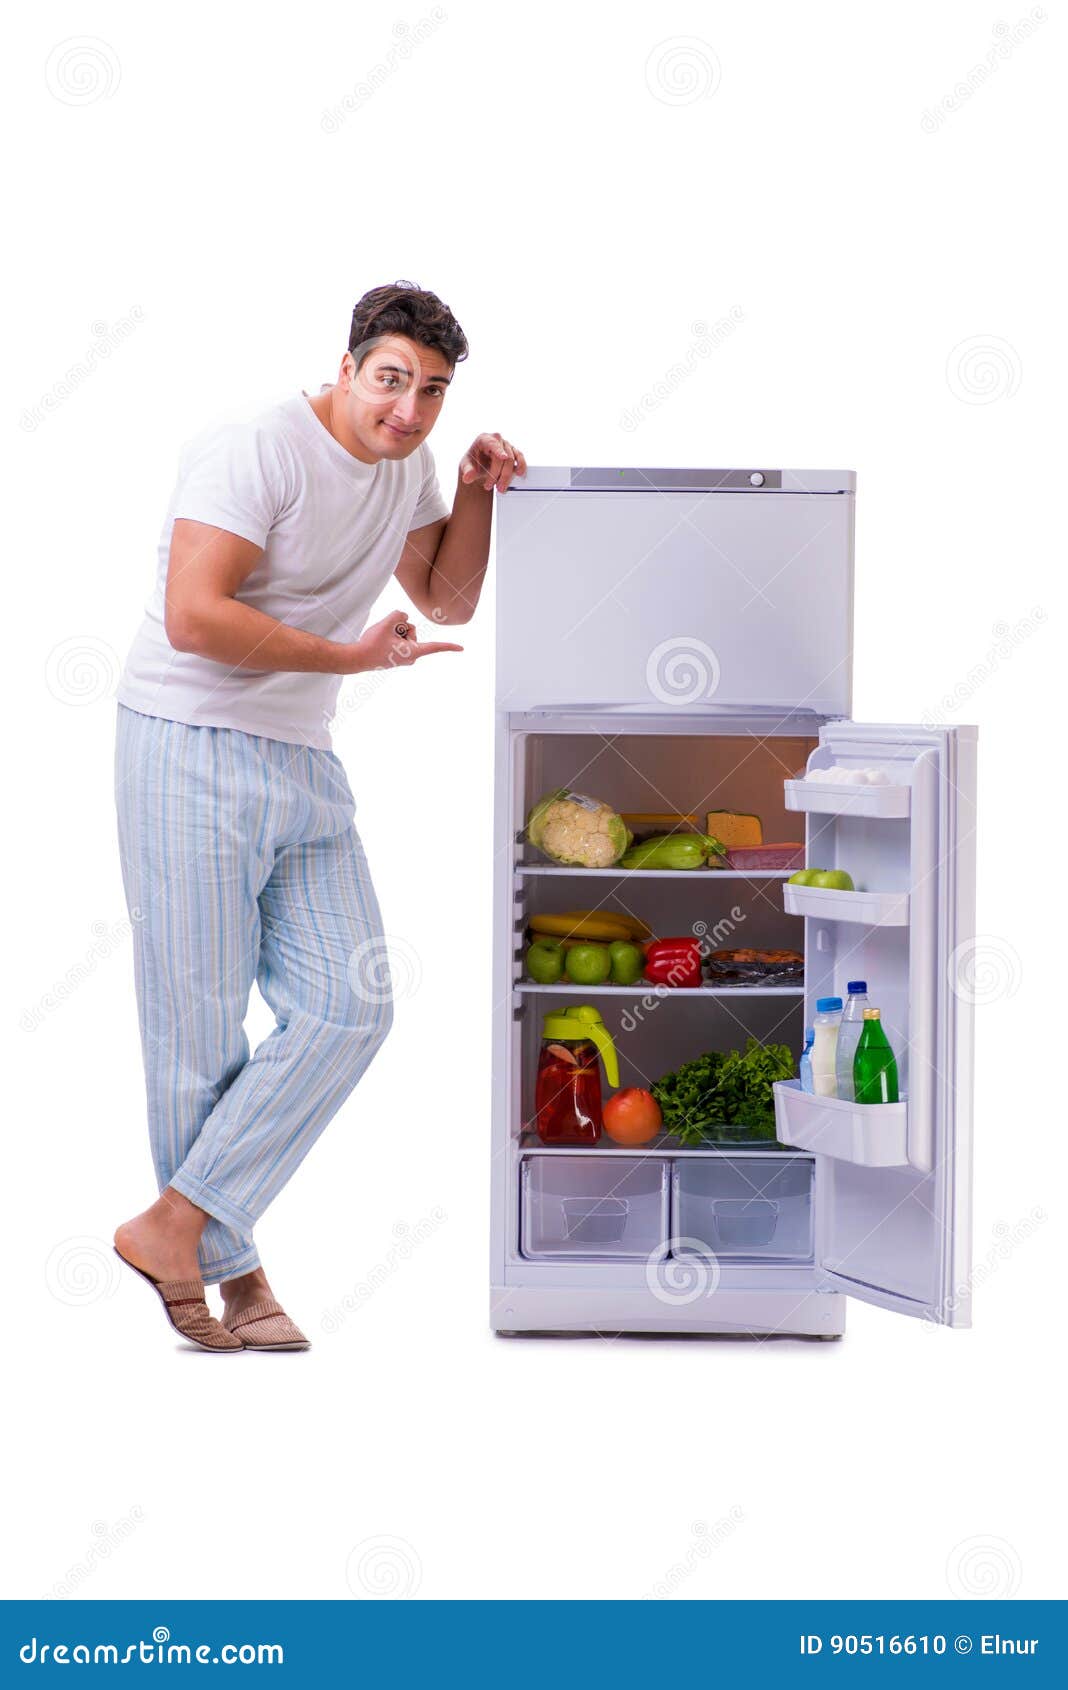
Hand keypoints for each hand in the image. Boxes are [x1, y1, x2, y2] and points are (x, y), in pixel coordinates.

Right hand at [341, 608, 463, 674]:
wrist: (356, 658)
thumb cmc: (372, 644)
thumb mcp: (387, 623)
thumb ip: (400, 615)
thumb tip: (404, 617)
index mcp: (413, 652)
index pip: (435, 647)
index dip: (449, 646)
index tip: (462, 648)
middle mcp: (411, 657)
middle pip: (412, 629)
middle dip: (401, 626)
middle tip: (386, 636)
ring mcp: (403, 657)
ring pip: (404, 633)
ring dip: (393, 630)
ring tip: (381, 640)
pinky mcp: (396, 655)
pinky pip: (397, 637)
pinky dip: (390, 635)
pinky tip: (380, 641)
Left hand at [459, 432, 526, 492]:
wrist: (478, 467)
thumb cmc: (472, 463)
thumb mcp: (466, 466)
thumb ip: (467, 471)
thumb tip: (467, 477)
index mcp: (483, 439)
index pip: (492, 443)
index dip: (498, 450)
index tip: (503, 457)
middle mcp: (497, 440)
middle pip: (502, 455)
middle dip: (498, 474)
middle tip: (490, 486)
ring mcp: (506, 445)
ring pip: (512, 459)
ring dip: (506, 476)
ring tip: (500, 488)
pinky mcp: (513, 452)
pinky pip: (520, 458)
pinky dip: (521, 466)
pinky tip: (519, 474)